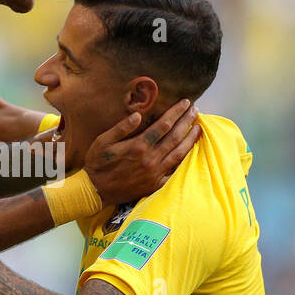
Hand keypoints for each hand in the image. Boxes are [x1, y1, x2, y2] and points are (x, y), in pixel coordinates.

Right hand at [84, 100, 200, 204]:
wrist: (95, 191)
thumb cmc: (97, 164)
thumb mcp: (102, 141)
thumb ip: (121, 128)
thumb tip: (137, 114)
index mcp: (138, 146)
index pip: (163, 125)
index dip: (176, 112)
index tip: (185, 102)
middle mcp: (150, 159)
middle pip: (175, 137)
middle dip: (187, 121)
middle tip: (196, 110)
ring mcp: (154, 173)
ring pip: (179, 154)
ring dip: (190, 139)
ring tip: (199, 128)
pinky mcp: (155, 185)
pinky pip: (174, 172)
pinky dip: (184, 161)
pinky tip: (190, 152)